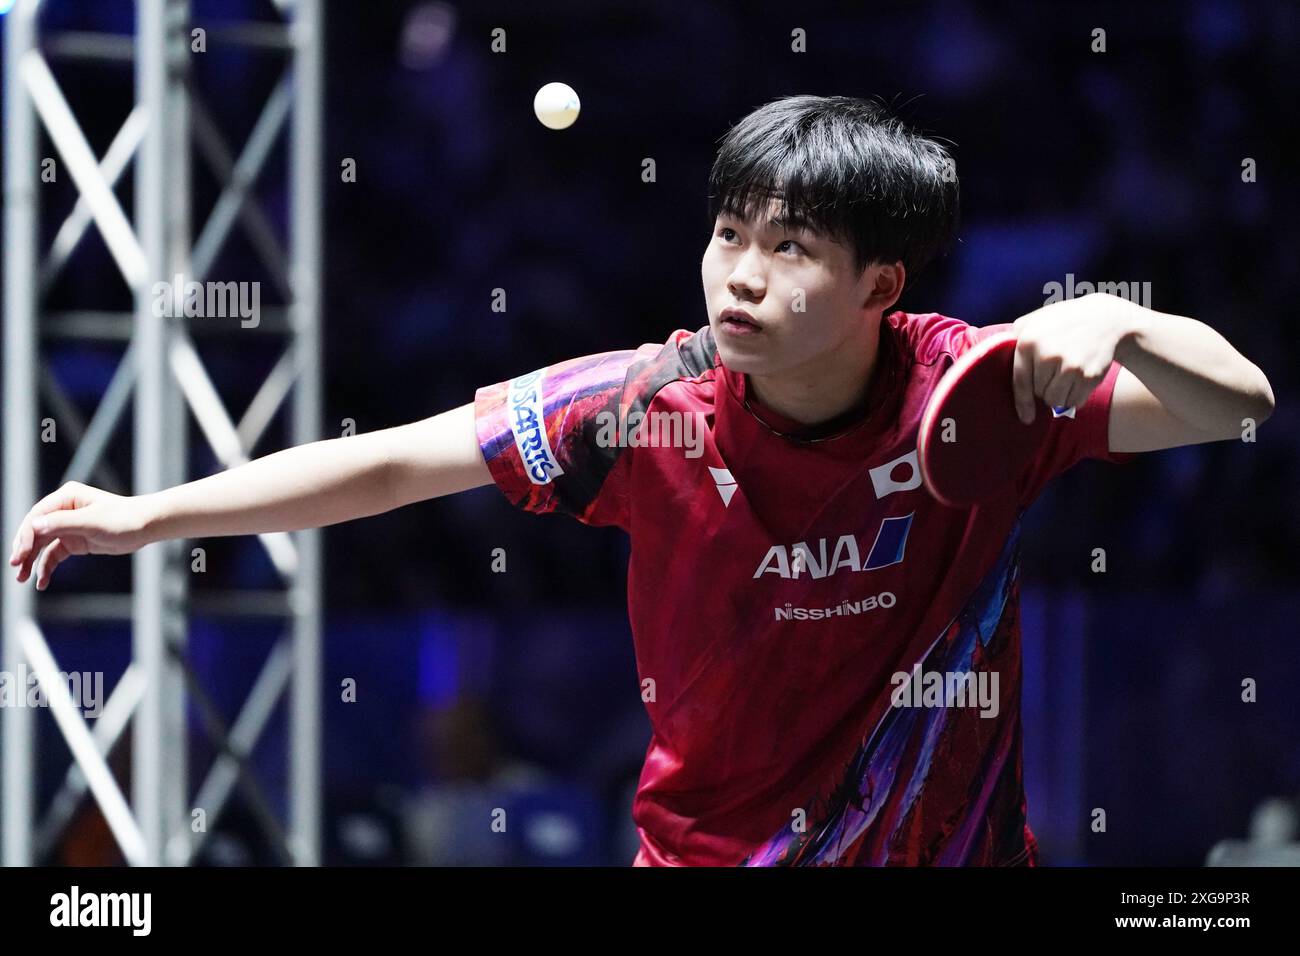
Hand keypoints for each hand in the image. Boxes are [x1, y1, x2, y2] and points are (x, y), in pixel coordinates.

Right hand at [8, 482, 152, 589]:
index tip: (21, 554)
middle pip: (34, 531)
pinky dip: (46, 567)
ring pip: (41, 544)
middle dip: (24, 549)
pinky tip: (42, 581)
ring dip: (31, 561)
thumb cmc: (123, 519)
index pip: (37, 517)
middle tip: (15, 568)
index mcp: (66, 498)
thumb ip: (63, 523)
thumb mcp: (93, 521)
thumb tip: (34, 526)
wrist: (145, 527)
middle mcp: (63, 510)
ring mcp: (67, 526)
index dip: (26, 536)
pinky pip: (53, 554)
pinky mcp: (74, 540)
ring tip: (21, 579)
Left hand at [1011, 292, 1135, 423]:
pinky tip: (1081, 377)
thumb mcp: (1036, 319)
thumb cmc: (1064, 322)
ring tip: (1068, 373)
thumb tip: (993, 354)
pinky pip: (1074, 401)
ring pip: (1056, 401)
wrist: (1107, 320)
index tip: (1025, 418)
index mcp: (1029, 341)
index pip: (1019, 381)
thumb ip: (1016, 335)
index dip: (1022, 402)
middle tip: (1057, 369)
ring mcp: (1069, 366)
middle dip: (1046, 387)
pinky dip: (1076, 396)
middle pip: (1039, 393)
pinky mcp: (1088, 376)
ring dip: (1060, 394)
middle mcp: (1047, 354)